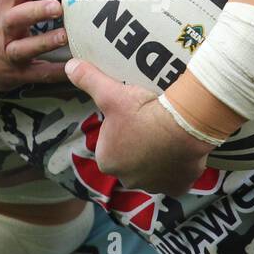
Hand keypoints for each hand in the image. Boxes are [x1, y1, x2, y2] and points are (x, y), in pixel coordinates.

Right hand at [0, 0, 71, 90]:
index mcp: (4, 3)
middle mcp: (3, 26)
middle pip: (17, 17)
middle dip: (37, 11)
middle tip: (58, 6)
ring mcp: (7, 51)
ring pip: (23, 47)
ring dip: (44, 42)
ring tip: (65, 36)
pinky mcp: (15, 73)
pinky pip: (36, 74)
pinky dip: (54, 73)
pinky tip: (72, 69)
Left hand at [65, 59, 212, 194]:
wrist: (183, 125)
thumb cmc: (143, 112)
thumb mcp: (111, 93)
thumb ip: (89, 80)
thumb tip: (70, 66)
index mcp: (107, 161)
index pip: (110, 144)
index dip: (120, 129)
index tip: (132, 116)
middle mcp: (128, 179)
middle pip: (131, 159)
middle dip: (138, 145)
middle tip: (150, 123)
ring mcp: (155, 186)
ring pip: (154, 169)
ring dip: (158, 157)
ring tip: (166, 133)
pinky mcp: (178, 187)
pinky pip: (176, 178)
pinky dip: (179, 167)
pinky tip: (181, 150)